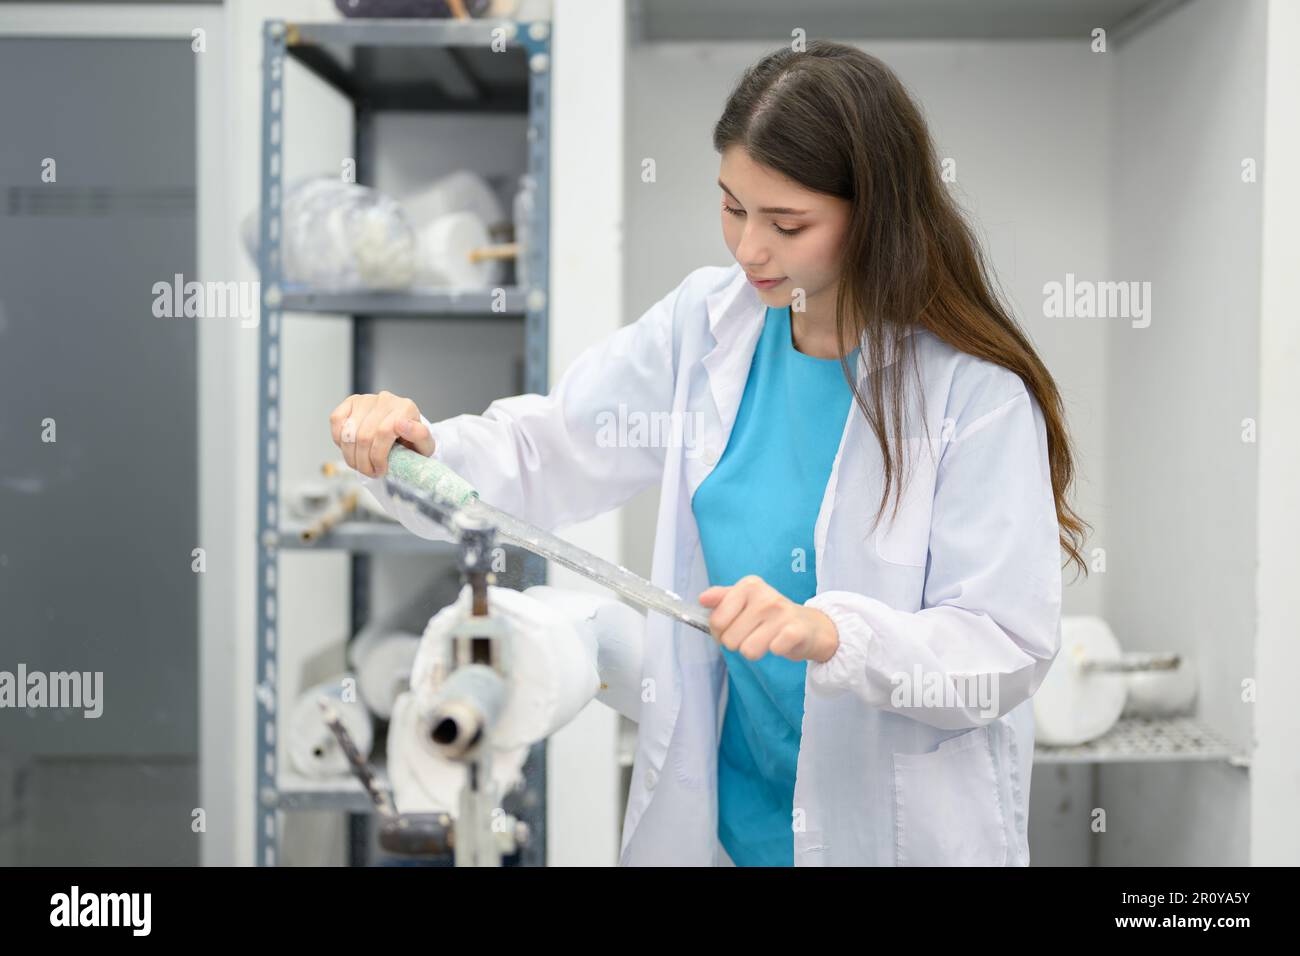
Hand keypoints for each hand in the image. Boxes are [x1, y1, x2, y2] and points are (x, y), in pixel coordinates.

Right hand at [328, 390, 435, 477]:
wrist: (403, 434)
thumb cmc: (412, 443)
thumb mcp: (425, 446)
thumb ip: (420, 436)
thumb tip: (402, 424)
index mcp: (406, 408)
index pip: (384, 432)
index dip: (378, 456)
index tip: (381, 470)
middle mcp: (386, 400)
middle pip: (364, 435)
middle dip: (364, 461)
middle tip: (369, 473)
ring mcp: (367, 399)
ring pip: (348, 431)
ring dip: (351, 456)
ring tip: (360, 466)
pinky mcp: (352, 402)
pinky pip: (337, 420)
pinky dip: (339, 440)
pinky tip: (351, 449)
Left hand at [698, 575, 838, 663]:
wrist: (810, 626)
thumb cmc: (770, 615)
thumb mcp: (745, 601)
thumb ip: (721, 598)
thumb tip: (702, 599)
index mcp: (749, 586)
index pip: (716, 621)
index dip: (720, 633)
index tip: (733, 628)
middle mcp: (765, 596)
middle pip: (730, 640)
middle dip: (739, 643)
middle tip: (754, 634)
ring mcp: (781, 612)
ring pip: (748, 650)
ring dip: (755, 651)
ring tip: (767, 639)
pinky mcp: (796, 630)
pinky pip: (772, 651)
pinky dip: (775, 651)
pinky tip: (781, 642)